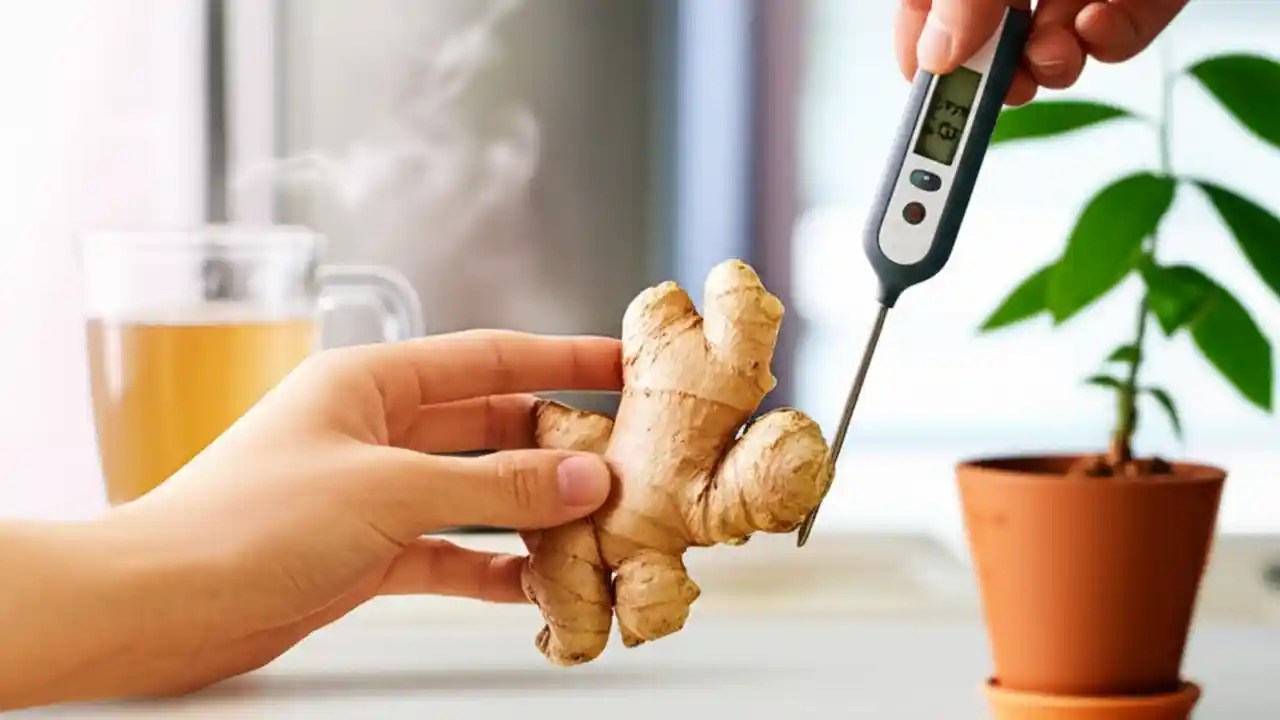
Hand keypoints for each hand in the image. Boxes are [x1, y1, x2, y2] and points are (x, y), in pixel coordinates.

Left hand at [31, 331, 621, 705]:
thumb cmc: (246, 523)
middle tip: (620, 456)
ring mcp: (370, 492)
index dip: (559, 358)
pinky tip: (532, 585)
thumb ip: (494, 487)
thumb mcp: (389, 491)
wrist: (163, 606)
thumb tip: (583, 476)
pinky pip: (447, 551)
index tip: (618, 363)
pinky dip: (490, 567)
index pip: (487, 357)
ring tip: (591, 525)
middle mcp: (373, 430)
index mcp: (370, 382)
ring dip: (529, 511)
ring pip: (473, 491)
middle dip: (553, 441)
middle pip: (488, 424)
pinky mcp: (364, 551)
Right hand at [895, 0, 1189, 104]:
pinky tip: (1098, 24)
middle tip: (998, 86)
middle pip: (994, 21)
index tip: (927, 80)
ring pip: (1059, 33)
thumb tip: (937, 53)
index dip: (922, 36)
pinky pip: (1124, 24)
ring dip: (1050, 59)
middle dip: (995, 63)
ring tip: (1054, 54)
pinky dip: (1111, 37)